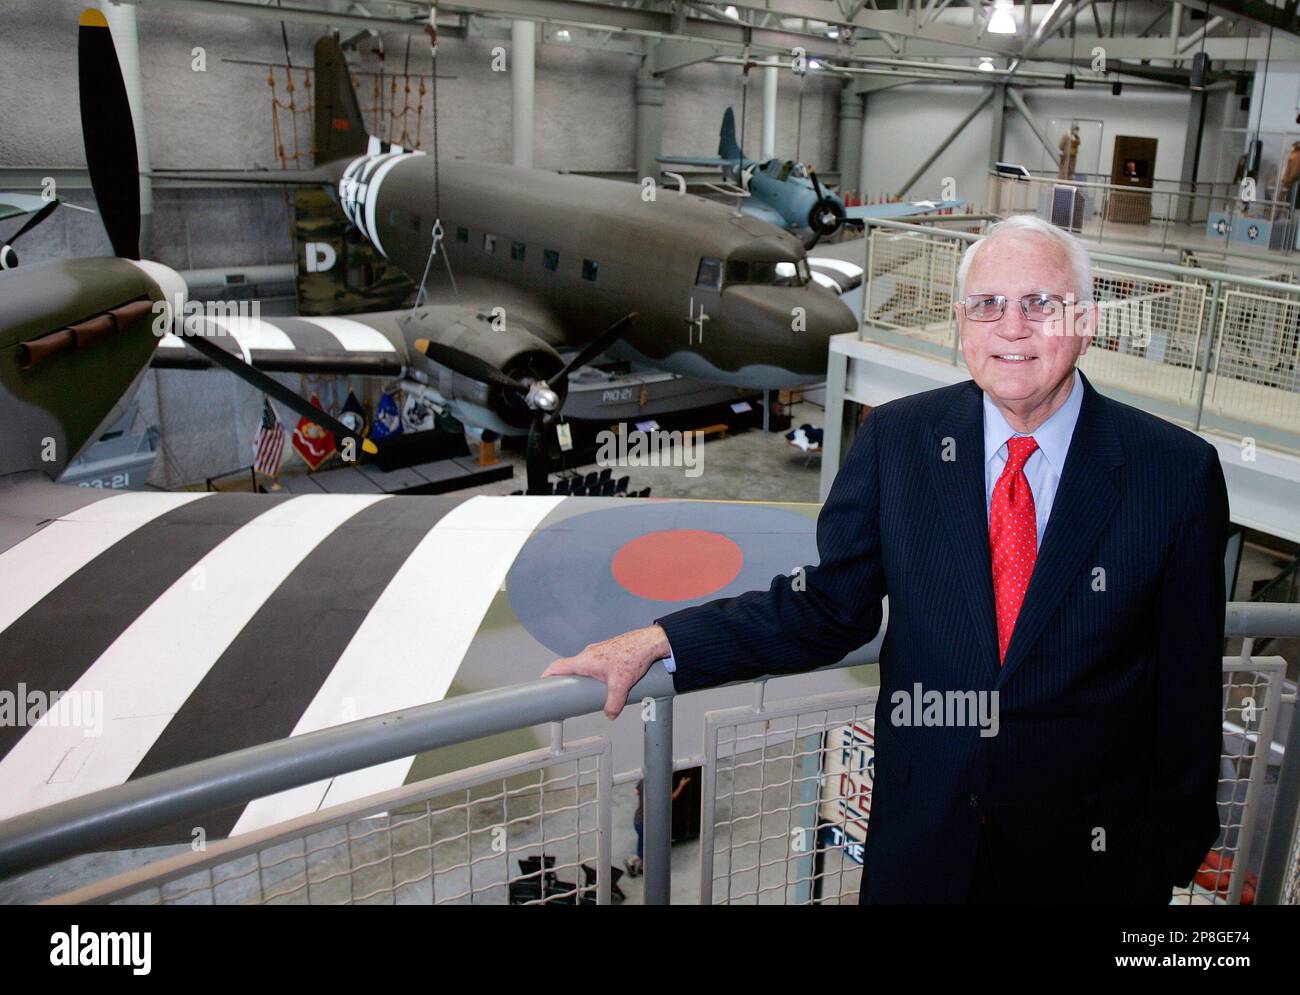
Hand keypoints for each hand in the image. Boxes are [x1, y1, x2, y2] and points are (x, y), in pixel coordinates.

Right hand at [542, 624, 670, 719]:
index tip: (541, 684)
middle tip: (563, 694)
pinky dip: (592, 673)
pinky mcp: (606, 651)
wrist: (647, 643)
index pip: (558, 667)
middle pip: (569, 668)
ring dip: (581, 677)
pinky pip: (593, 663)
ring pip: (583, 666)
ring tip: (585, 691)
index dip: (547, 676)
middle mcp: (588, 654)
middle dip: (565, 681)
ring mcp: (597, 651)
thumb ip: (613, 703)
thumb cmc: (632, 657)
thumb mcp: (621, 685)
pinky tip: (603, 681)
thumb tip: (609, 715)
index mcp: (585, 661)